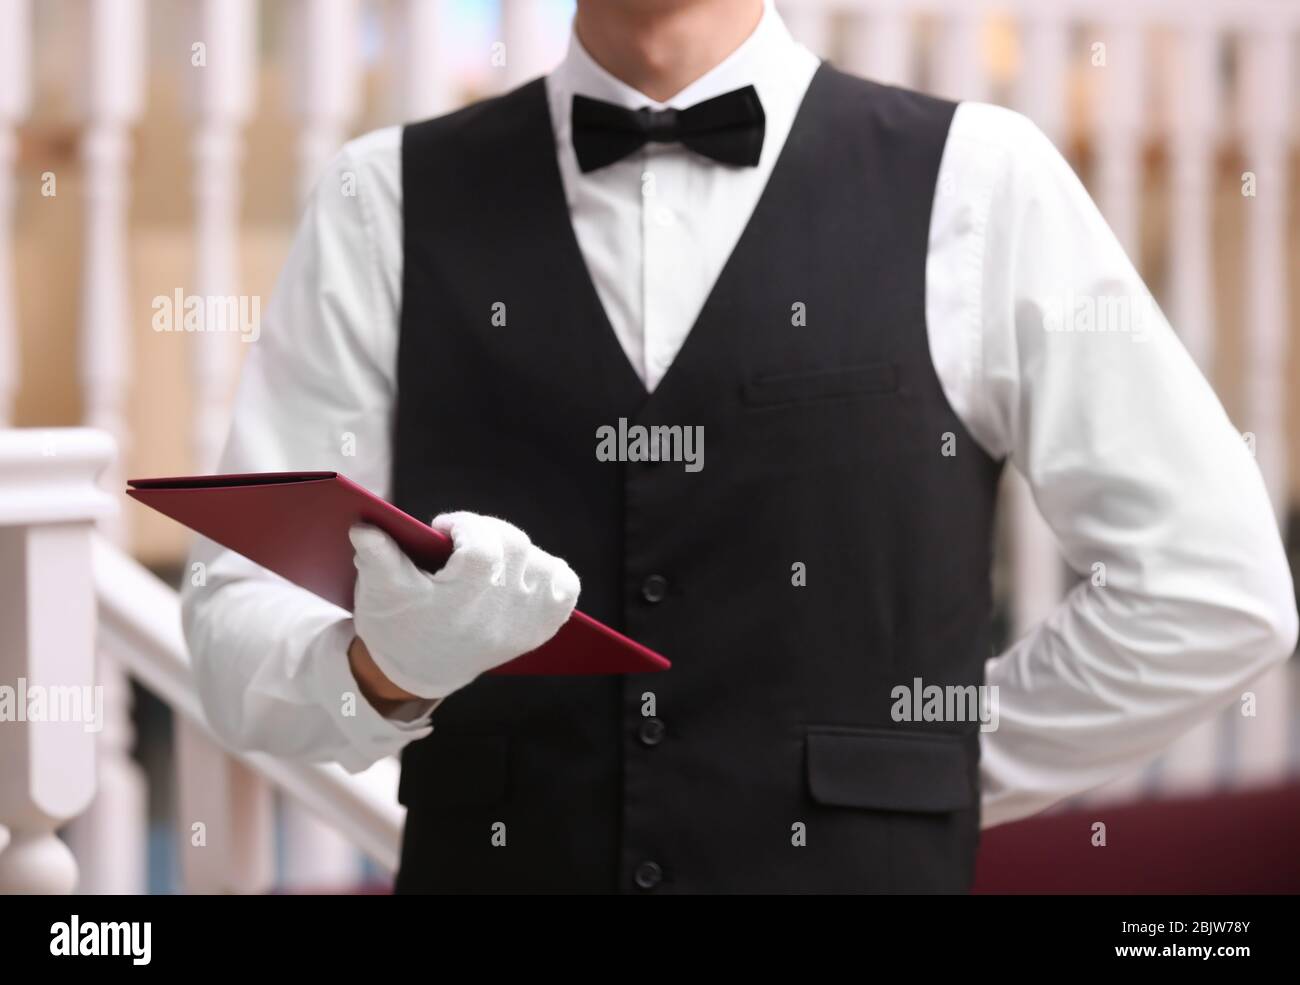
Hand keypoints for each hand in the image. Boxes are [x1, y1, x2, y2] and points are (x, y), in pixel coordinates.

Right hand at [349, 512, 580, 699]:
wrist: (417, 672)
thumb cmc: (396, 625)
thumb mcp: (379, 592)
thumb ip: (376, 557)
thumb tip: (364, 527)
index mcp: (462, 600)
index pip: (482, 545)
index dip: (465, 525)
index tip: (442, 527)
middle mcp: (500, 613)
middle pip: (515, 547)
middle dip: (488, 532)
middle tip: (462, 538)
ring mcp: (525, 623)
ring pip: (542, 563)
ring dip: (518, 553)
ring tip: (487, 558)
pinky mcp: (538, 629)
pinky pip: (565, 588)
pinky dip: (551, 574)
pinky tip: (524, 572)